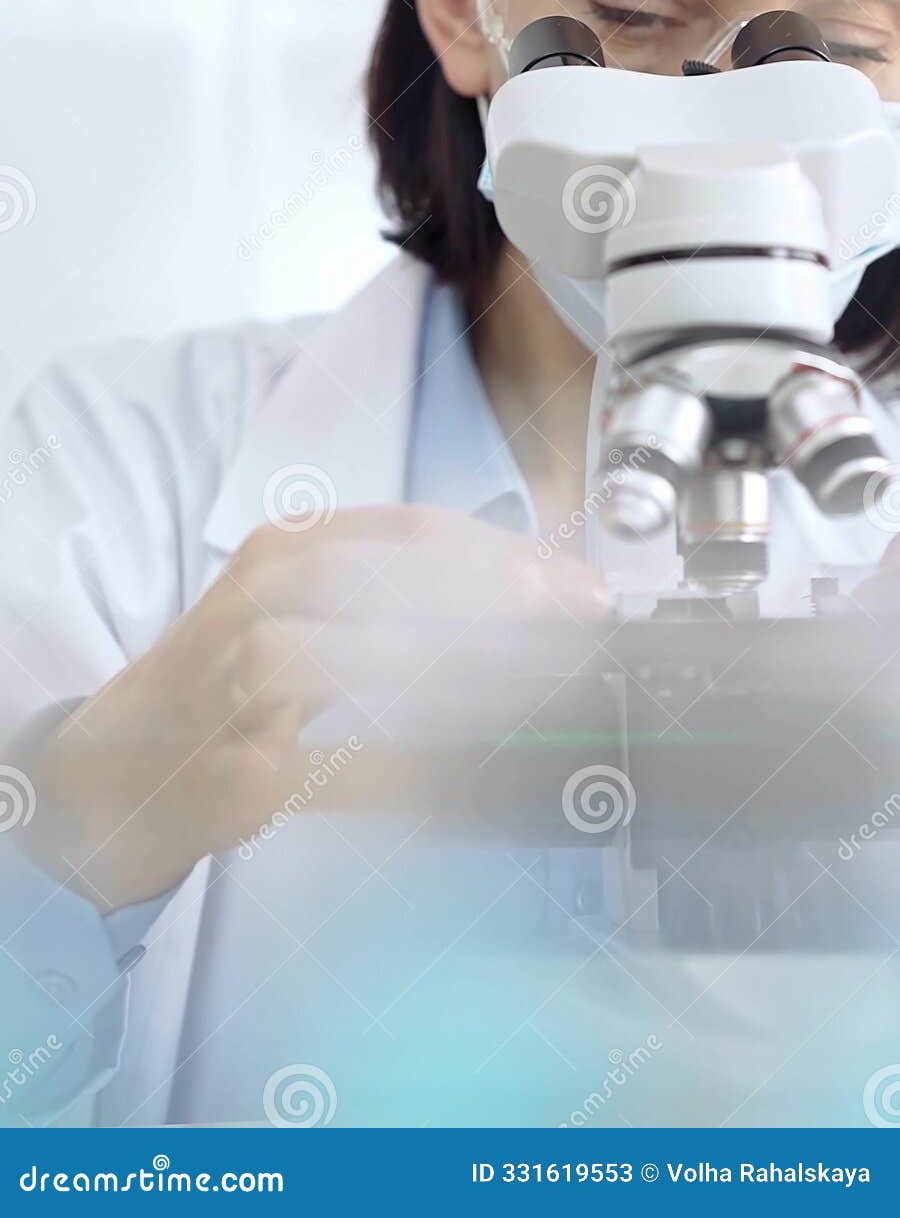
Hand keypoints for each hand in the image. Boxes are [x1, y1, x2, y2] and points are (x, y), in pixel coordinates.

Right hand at [22, 506, 606, 910]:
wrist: (120, 764)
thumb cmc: (229, 675)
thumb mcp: (303, 601)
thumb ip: (397, 588)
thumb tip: (524, 593)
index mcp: (288, 549)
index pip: (416, 532)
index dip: (510, 554)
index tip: (577, 586)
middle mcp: (262, 598)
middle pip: (394, 577)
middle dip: (502, 596)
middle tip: (576, 623)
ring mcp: (241, 682)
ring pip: (353, 656)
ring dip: (456, 668)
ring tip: (537, 679)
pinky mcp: (240, 769)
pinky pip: (335, 767)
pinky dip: (405, 771)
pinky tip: (465, 772)